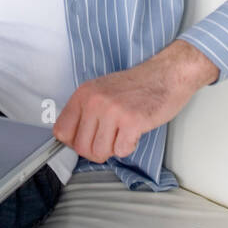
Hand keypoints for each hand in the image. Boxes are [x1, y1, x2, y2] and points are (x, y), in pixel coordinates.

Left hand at [51, 40, 218, 163]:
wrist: (166, 75)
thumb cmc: (137, 85)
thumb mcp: (101, 90)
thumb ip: (85, 111)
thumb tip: (72, 138)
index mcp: (84, 94)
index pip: (61, 131)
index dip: (74, 141)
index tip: (86, 139)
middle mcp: (95, 101)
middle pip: (80, 147)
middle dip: (96, 150)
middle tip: (109, 139)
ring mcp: (112, 111)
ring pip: (99, 152)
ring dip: (112, 149)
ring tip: (122, 134)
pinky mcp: (132, 121)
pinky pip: (120, 151)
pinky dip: (128, 147)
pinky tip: (134, 133)